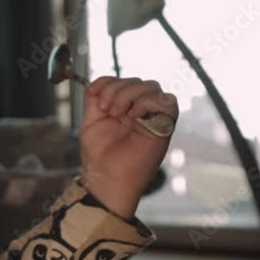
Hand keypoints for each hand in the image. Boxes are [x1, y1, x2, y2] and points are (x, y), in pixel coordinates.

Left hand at [81, 76, 178, 218]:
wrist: (106, 178)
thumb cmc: (99, 155)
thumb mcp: (91, 121)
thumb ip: (94, 100)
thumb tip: (95, 83)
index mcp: (125, 108)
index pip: (125, 81)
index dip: (109, 82)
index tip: (96, 98)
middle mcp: (142, 111)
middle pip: (140, 82)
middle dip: (118, 89)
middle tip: (107, 110)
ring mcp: (153, 118)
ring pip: (152, 87)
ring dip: (129, 94)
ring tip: (116, 113)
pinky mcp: (164, 128)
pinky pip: (168, 102)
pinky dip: (147, 102)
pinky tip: (134, 115)